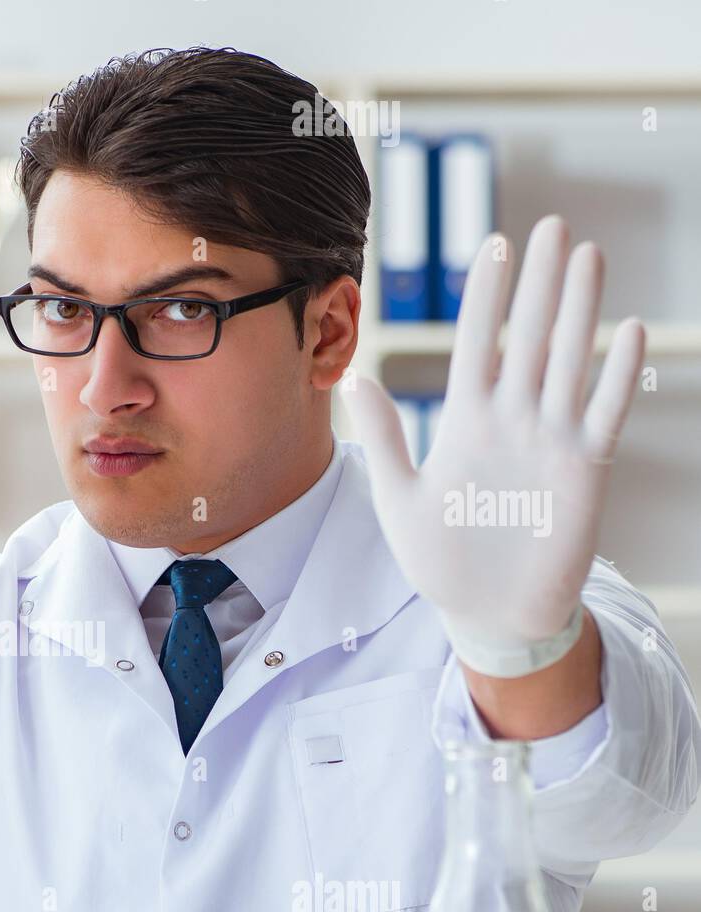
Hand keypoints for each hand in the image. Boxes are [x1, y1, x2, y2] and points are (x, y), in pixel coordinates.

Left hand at [346, 214, 644, 676]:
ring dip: (579, 310)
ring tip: (587, 256)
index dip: (485, 297)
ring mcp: (551, 441)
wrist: (488, 613)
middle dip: (538, 283)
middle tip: (551, 225)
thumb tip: (356, 378)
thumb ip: (387, 438)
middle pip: (529, 337)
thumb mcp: (399, 500)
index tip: (493, 244)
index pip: (477, 345)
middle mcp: (512, 421)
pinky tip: (629, 332)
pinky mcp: (584, 470)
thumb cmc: (442, 560)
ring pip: (568, 362)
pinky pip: (605, 414)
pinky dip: (617, 377)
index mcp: (467, 423)